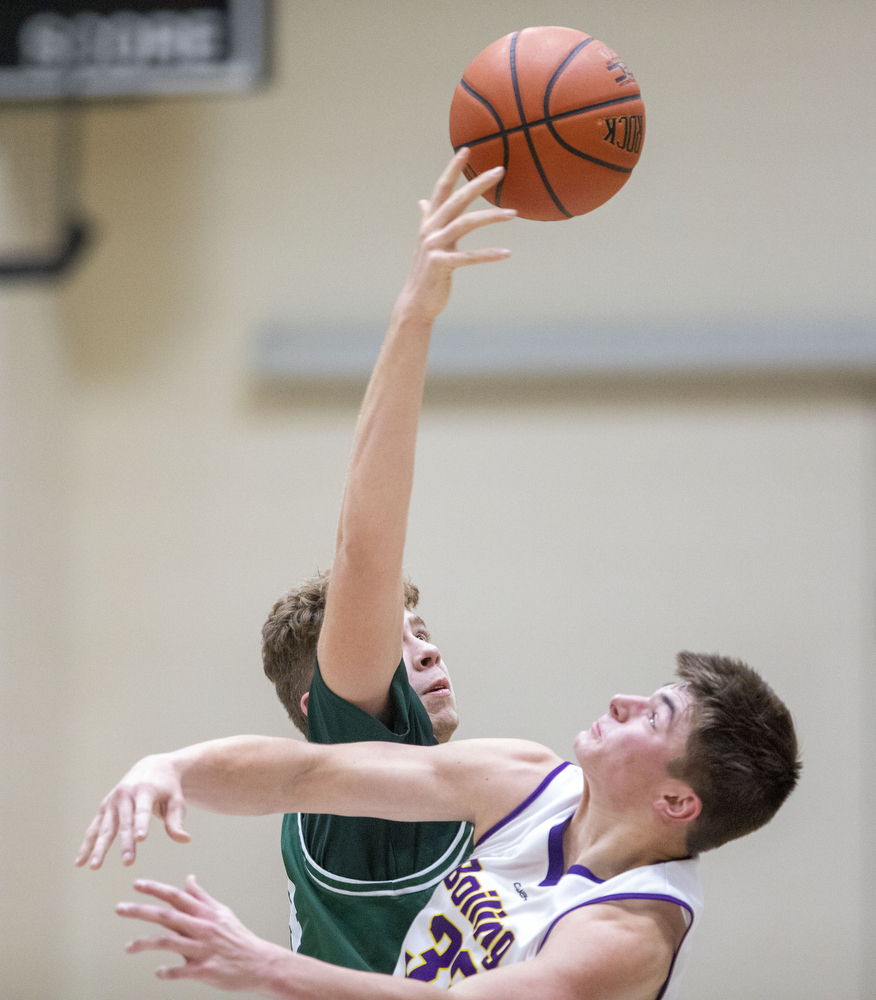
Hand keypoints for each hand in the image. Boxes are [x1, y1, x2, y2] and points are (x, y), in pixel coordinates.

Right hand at [75, 753, 188, 868]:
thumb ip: (176, 820)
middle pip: (125, 822)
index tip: (140, 839)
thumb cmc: (168, 788)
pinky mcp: (105, 807)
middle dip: (125, 843)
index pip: (143, 810)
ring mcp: (112, 801)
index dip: (141, 824)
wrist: (152, 768)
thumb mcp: (177, 800)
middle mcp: (125, 794)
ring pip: (105, 827)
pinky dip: (87, 844)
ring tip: (94, 866)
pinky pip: (94, 828)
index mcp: (145, 790)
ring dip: (99, 847)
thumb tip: (184, 840)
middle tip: (128, 862)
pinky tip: (80, 862)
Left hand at [117, 876, 288, 991]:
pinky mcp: (205, 969)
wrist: (258, 962)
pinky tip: (157, 971)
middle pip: (167, 916)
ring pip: (169, 942)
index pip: (176, 896)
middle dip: (141, 911)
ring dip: (145, 943)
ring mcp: (202, 949)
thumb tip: (188, 879)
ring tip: (128, 947)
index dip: (155, 889)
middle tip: (120, 908)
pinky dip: (168, 971)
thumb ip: (202, 897)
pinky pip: (181, 971)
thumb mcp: (221, 911)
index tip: (137, 884)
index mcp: (205, 912)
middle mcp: (202, 927)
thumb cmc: (237, 937)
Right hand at [397, 149, 515, 321]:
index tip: (467, 149)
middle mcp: (430, 229)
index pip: (441, 188)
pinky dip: (489, 254)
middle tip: (500, 170)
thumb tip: (423, 201)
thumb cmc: (426, 271)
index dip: (453, 168)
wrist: (416, 301)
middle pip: (457, 199)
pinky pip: (469, 256)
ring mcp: (434, 246)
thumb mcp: (426, 241)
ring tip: (514, 213)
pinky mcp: (441, 264)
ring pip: (466, 223)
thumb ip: (427, 219)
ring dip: (491, 216)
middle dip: (478, 183)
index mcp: (429, 221)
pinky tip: (506, 253)